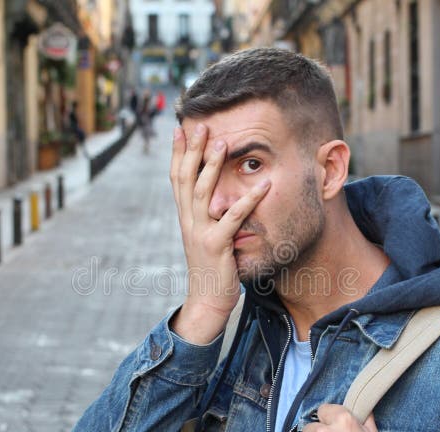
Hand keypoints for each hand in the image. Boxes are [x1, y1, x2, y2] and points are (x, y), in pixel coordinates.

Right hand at [168, 124, 270, 343]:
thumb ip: (207, 215)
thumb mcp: (204, 236)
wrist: (208, 300)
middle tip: (200, 124)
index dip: (178, 153)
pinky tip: (263, 186)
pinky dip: (248, 200)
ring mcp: (200, 233)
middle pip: (186, 179)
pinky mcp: (216, 246)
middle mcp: (188, 221)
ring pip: (203, 192)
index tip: (179, 129)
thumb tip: (215, 194)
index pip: (176, 178)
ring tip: (223, 142)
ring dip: (212, 166)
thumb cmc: (211, 267)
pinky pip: (233, 218)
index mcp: (185, 217)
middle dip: (192, 150)